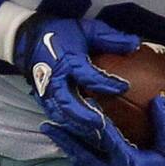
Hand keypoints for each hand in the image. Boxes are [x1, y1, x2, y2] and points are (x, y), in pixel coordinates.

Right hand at [14, 14, 136, 144]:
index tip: (124, 87)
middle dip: (85, 116)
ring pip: (61, 115)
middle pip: (69, 103)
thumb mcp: (87, 30)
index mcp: (67, 60)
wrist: (29, 39)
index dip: (106, 82)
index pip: (88, 75)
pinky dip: (69, 127)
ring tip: (96, 135)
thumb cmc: (62, 33)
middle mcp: (55, 78)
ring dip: (77, 126)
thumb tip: (135, 44)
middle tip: (103, 125)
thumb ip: (111, 39)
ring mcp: (47, 92)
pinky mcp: (43, 100)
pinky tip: (84, 133)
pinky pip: (56, 117)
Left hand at [44, 97, 164, 165]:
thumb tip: (158, 100)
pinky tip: (70, 152)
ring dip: (67, 149)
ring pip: (81, 164)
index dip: (93, 120)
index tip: (83, 104)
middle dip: (64, 139)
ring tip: (55, 135)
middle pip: (82, 153)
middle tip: (48, 125)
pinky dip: (76, 162)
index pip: (105, 137)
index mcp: (127, 163)